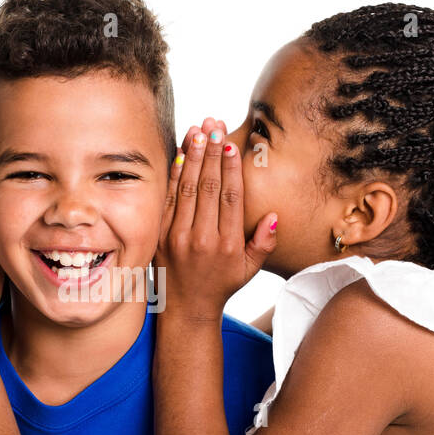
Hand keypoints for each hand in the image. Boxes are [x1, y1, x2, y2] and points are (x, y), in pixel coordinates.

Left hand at [158, 117, 276, 321]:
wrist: (187, 308)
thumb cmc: (222, 284)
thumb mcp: (250, 269)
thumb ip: (264, 243)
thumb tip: (274, 216)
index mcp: (228, 244)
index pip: (230, 198)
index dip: (230, 169)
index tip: (231, 145)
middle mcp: (202, 239)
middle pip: (208, 187)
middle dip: (211, 153)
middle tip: (215, 126)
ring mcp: (177, 237)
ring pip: (186, 189)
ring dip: (191, 156)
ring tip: (197, 130)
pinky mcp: (159, 235)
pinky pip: (167, 200)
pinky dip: (173, 175)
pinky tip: (179, 153)